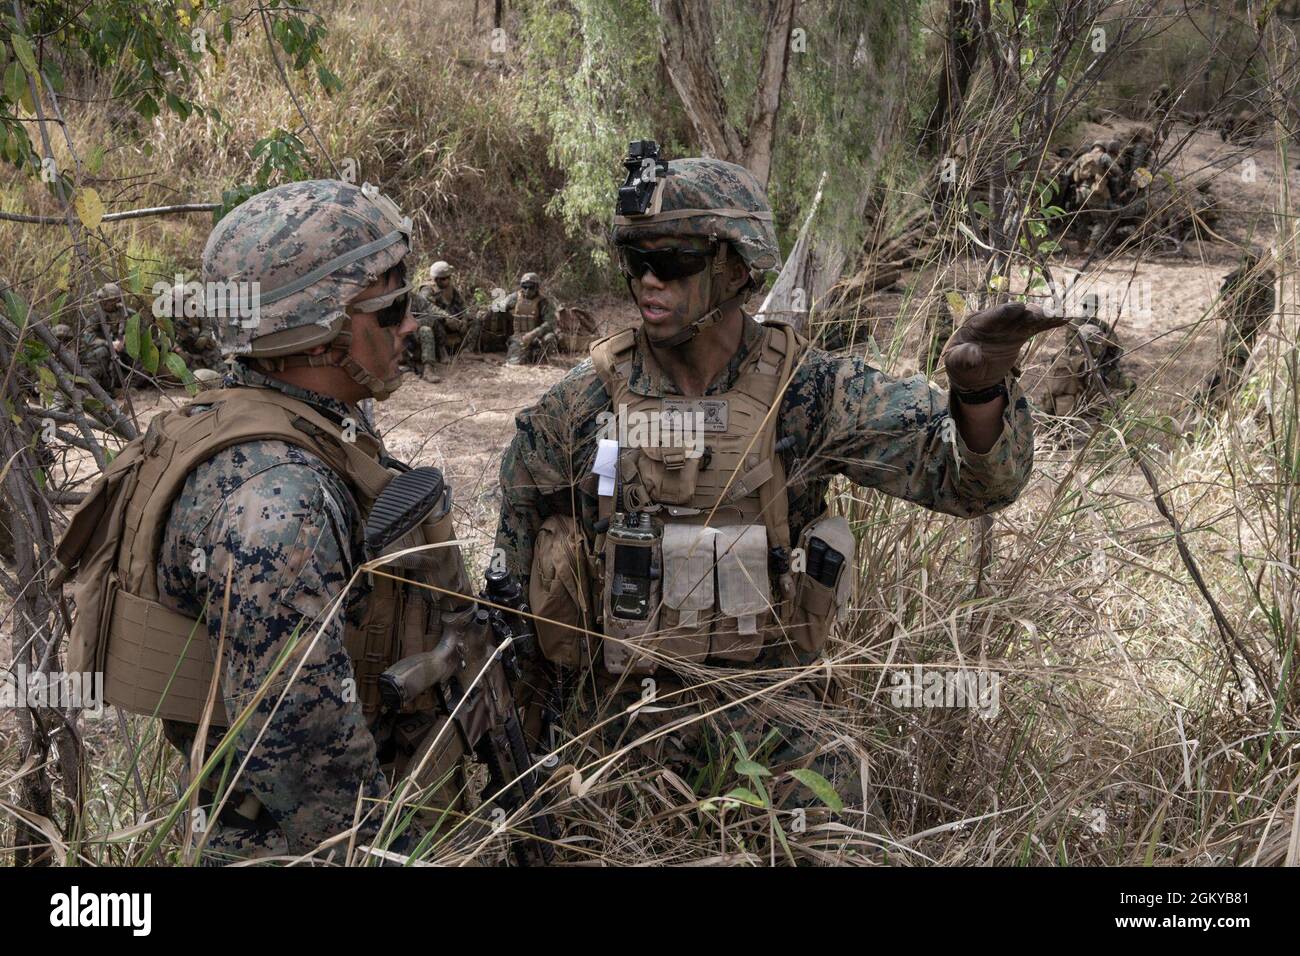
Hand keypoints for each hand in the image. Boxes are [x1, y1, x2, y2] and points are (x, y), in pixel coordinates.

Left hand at [942, 301, 1065, 391]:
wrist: (971, 373)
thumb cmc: (959, 364)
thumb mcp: (955, 363)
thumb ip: (962, 357)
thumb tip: (973, 353)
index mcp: (976, 323)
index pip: (992, 316)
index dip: (1006, 312)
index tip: (1020, 308)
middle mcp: (995, 321)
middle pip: (1014, 314)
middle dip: (1028, 313)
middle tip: (1042, 314)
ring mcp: (1009, 327)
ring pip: (1028, 319)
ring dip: (1043, 317)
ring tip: (1060, 313)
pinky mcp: (1020, 334)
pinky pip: (1036, 328)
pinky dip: (1049, 324)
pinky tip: (1065, 318)